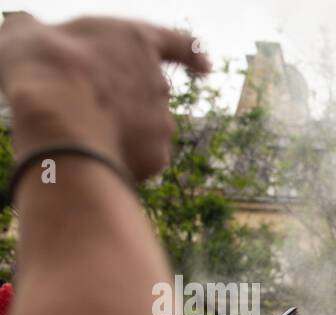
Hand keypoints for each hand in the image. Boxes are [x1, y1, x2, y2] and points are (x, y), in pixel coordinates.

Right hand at [0, 13, 209, 180]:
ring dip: (118, 129)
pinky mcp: (158, 156)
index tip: (204, 65)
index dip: (190, 53)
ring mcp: (162, 121)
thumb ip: (39, 32)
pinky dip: (118, 157)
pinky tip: (92, 155)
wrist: (57, 120)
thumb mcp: (27, 32)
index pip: (178, 42)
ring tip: (79, 131)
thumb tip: (28, 32)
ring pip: (141, 127)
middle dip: (122, 100)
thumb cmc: (42, 67)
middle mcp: (159, 81)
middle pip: (146, 92)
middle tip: (83, 103)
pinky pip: (137, 157)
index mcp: (136, 40)